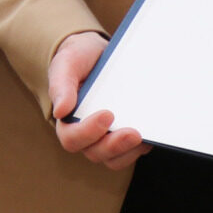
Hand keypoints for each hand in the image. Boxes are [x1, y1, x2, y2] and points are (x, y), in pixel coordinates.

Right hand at [48, 32, 148, 170]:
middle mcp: (86, 134)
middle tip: (133, 133)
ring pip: (115, 158)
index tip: (107, 115)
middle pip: (96, 153)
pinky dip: (141, 146)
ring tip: (144, 136)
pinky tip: (152, 132)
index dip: (88, 132)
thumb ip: (61, 85)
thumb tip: (60, 111)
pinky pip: (132, 150)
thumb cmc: (78, 59)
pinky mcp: (123, 133)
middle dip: (114, 146)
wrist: (96, 54)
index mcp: (67, 121)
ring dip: (129, 151)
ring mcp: (106, 136)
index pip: (72, 139)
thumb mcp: (67, 64)